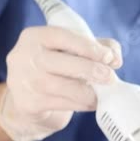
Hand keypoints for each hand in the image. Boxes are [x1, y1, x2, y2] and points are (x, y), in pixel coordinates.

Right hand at [0, 26, 122, 140]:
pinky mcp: (28, 103)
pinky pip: (61, 104)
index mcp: (35, 36)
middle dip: (90, 70)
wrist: (26, 98)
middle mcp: (25, 56)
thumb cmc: (53, 68)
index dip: (88, 47)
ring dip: (87, 92)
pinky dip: (80, 104)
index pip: (62, 36)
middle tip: (109, 77)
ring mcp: (24, 81)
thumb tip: (115, 58)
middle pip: (62, 62)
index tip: (108, 57)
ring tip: (100, 94)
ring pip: (63, 86)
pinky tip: (89, 104)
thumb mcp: (71, 51)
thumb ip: (97, 47)